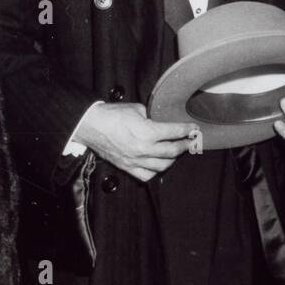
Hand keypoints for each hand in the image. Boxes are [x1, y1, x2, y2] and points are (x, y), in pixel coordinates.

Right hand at [74, 101, 194, 182]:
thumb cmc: (111, 114)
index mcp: (148, 132)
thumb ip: (151, 116)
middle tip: (191, 142)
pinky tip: (158, 165)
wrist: (90, 125)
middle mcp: (144, 149)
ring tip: (176, 153)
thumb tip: (158, 120)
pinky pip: (146, 175)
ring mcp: (136, 160)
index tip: (194, 128)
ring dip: (172, 159)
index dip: (187, 130)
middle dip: (185, 146)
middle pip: (173, 151)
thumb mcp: (136, 108)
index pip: (175, 132)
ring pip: (162, 166)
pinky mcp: (127, 167)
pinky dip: (155, 171)